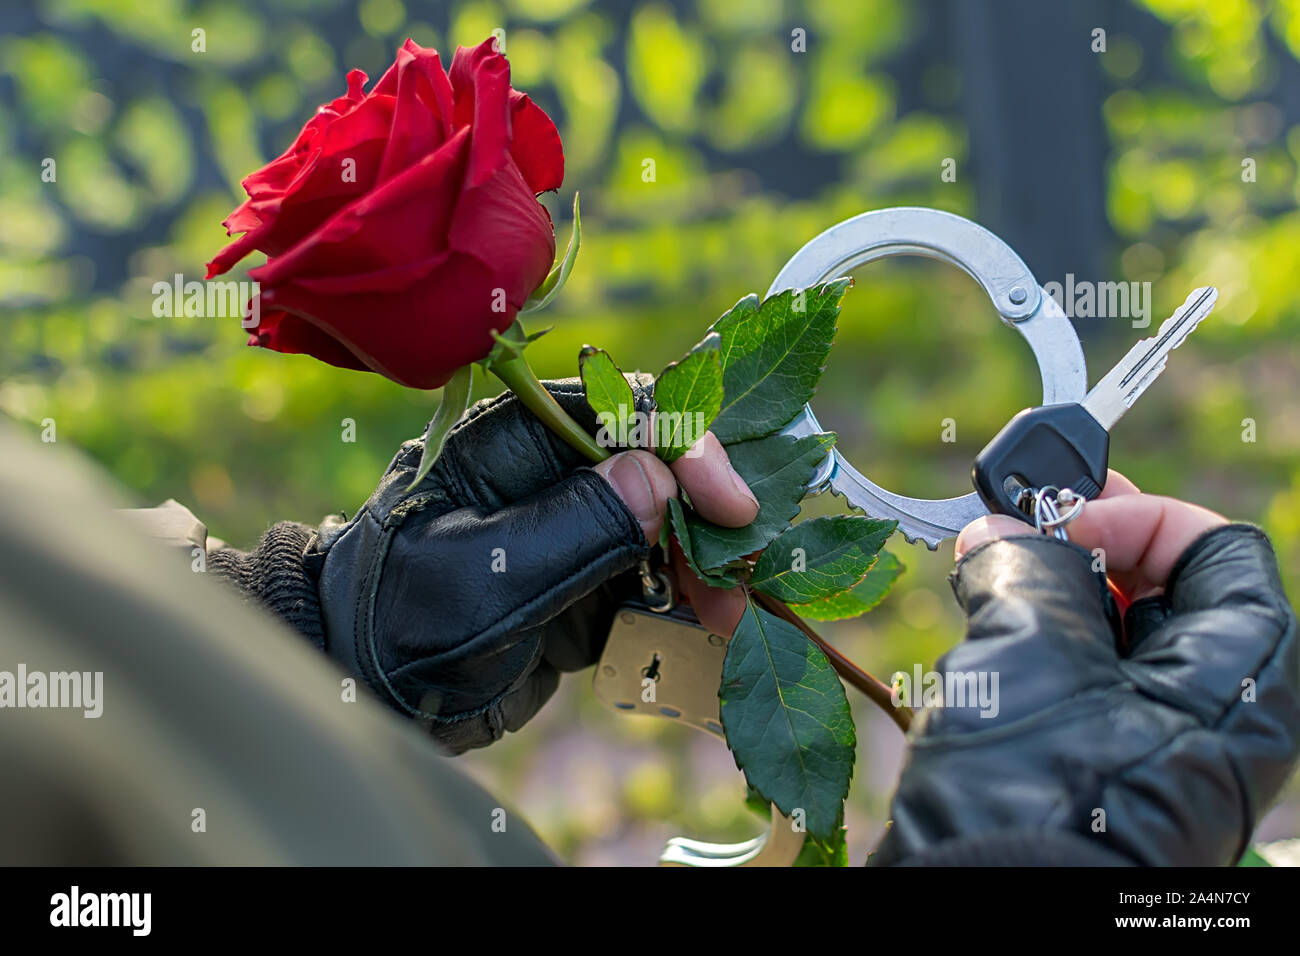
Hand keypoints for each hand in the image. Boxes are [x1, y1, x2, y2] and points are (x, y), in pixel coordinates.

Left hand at [306, 376, 754, 752]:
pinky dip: (682, 605)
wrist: (362, 696)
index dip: (686, 448)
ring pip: (663, 528)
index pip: (618, 413)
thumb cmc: (399, 622)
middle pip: (655, 469)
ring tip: (730, 618)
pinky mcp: (582, 585)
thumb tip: (657, 475)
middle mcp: (550, 475)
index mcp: (513, 443)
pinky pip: (650, 582)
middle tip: (742, 575)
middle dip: (704, 518)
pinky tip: (708, 632)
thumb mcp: (483, 576)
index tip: (731, 506)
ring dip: (703, 568)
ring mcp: (569, 530)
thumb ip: (573, 526)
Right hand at [873, 473, 1298, 865]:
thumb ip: (1025, 563)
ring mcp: (1152, 746)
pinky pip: (1079, 680)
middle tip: (1018, 521)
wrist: (983, 900)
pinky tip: (984, 625)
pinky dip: (1035, 640)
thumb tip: (1001, 530)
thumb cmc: (1037, 792)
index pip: (1220, 553)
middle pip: (1166, 591)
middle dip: (1086, 548)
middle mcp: (1211, 716)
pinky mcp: (1097, 765)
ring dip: (1050, 591)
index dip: (1141, 518)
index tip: (1062, 521)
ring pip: (1113, 635)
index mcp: (1239, 683)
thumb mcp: (1032, 646)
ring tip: (988, 571)